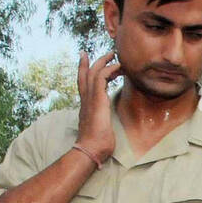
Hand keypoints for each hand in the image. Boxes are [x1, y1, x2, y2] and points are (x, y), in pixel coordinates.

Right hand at [75, 50, 120, 164]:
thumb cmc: (97, 145)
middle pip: (86, 74)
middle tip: (108, 54)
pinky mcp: (97, 99)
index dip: (84, 69)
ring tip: (115, 56)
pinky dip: (109, 69)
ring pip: (93, 72)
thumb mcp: (100, 130)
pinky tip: (118, 67)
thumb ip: (102, 123)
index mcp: (86, 105)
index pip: (83, 83)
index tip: (87, 58)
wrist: (91, 149)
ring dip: (105, 62)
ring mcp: (90, 98)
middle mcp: (86, 99)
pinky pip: (101, 77)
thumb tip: (106, 127)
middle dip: (96, 61)